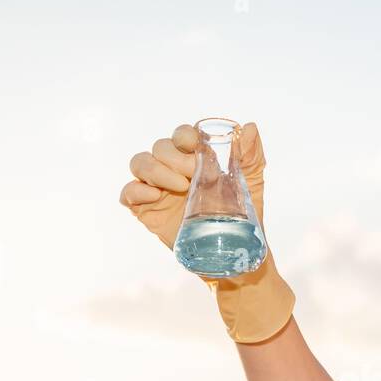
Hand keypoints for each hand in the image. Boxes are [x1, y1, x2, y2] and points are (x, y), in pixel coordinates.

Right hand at [118, 122, 292, 343]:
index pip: (182, 134)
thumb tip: (248, 128)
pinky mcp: (146, 209)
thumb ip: (250, 155)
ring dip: (156, 170)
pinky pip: (128, 193)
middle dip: (175, 157)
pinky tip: (154, 197)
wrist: (233, 252)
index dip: (185, 136)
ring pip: (140, 163)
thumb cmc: (243, 213)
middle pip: (160, 147)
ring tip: (180, 187)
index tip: (197, 149)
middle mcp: (172, 167)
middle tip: (193, 176)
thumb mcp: (252, 182)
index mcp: (195, 156)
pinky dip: (135, 191)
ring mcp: (157, 188)